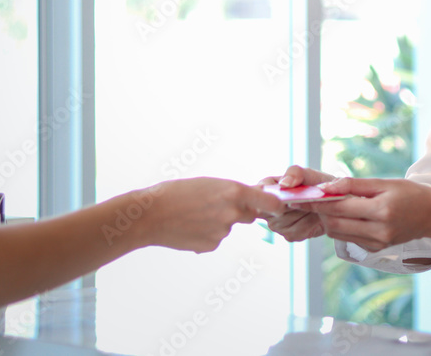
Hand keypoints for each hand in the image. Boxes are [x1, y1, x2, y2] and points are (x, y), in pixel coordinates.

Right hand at [134, 177, 284, 252]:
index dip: (276, 205)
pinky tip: (190, 227)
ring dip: (217, 222)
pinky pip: (215, 238)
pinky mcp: (211, 245)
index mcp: (234, 192)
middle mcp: (232, 213)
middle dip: (240, 212)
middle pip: (249, 215)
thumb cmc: (177, 193)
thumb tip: (249, 200)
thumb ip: (231, 193)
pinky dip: (206, 233)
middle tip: (217, 205)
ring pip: (228, 226)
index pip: (270, 202)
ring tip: (194, 215)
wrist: (150, 216)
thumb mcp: (209, 184)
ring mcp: (222, 232)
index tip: (279, 206)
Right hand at [260, 165, 336, 241]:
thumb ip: (296, 173)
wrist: (335, 201)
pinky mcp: (289, 234)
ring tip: (314, 206)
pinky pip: (297, 231)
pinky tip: (315, 216)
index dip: (268, 195)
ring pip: (286, 222)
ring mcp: (277, 223)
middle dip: (292, 204)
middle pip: (273, 210)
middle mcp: (268, 207)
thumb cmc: (317, 184)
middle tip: (307, 198)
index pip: (259, 192)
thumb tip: (285, 183)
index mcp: (269, 187)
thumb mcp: (309, 174)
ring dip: (304, 214)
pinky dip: (310, 224)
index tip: (284, 195)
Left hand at [299, 178, 430, 251]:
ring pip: (338, 234)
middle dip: (317, 213)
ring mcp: (376, 244)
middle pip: (334, 225)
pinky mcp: (375, 250)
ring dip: (327, 220)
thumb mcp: (384, 183)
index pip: (338, 208)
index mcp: (381, 211)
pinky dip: (341, 227)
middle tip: (307, 200)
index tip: (299, 196)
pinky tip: (342, 215)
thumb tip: (327, 186)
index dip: (316, 203)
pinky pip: (349, 238)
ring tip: (324, 205)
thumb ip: (354, 185)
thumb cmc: (409, 194)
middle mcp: (378, 232)